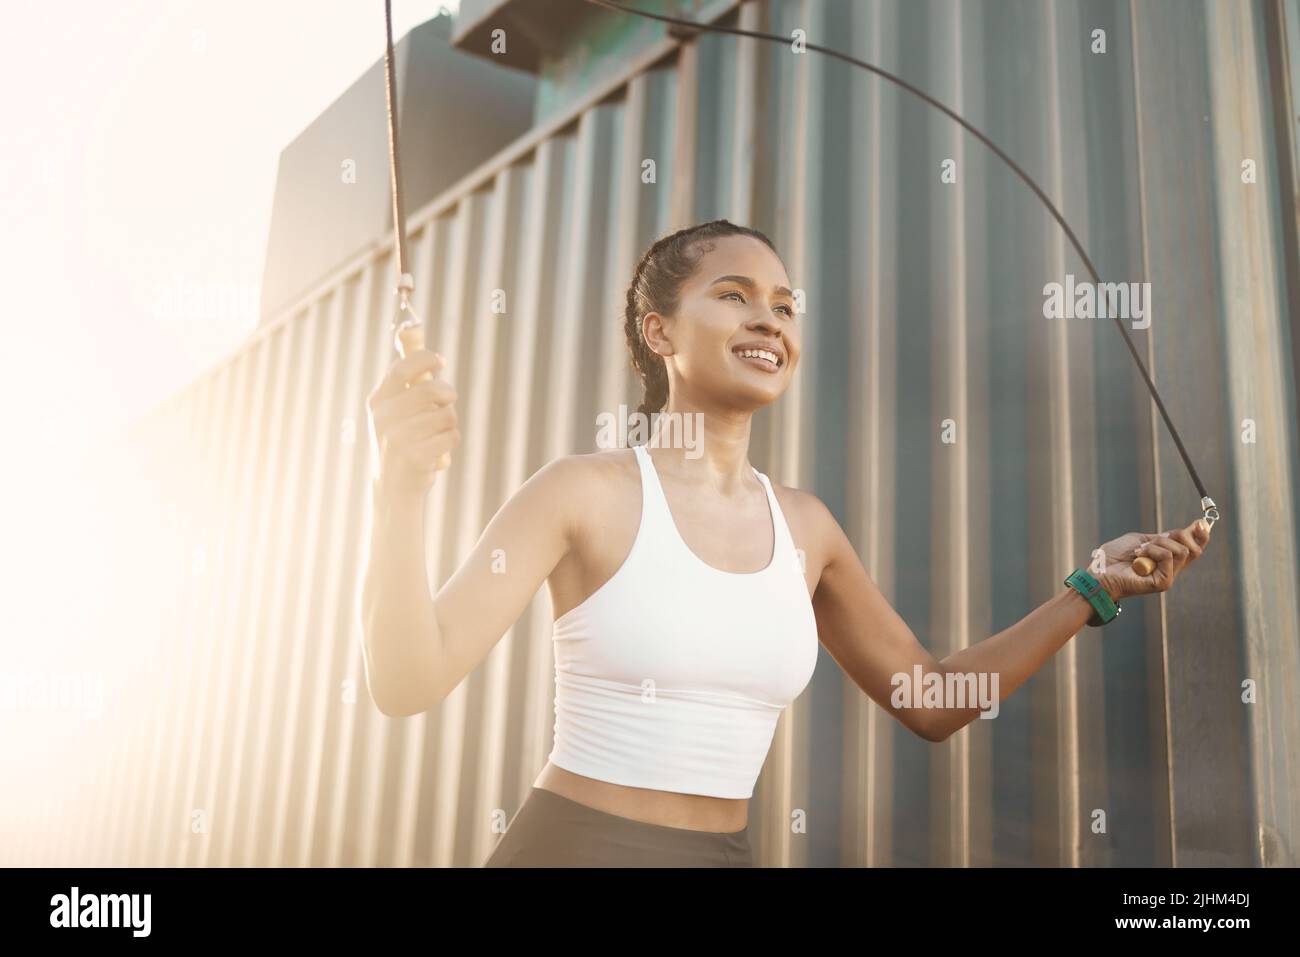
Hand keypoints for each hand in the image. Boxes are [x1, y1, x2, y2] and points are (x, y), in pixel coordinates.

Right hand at [366, 349, 459, 497]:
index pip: (402, 369)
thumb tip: (410, 327)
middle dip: (447, 393)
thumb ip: (405, 374)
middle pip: (431, 390)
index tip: (441, 361)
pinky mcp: (416, 458)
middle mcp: (384, 418)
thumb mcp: (393, 407)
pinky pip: (452, 436)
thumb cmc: (399, 440)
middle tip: (447, 401)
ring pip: (446, 415)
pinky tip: (438, 451)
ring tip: (436, 434)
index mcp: (377, 402)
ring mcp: (398, 439)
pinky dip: (451, 441)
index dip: (425, 360)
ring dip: (449, 423)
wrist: (393, 488)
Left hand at [1085, 518, 1211, 600]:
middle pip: (1194, 549)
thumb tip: (1185, 532)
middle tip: (1156, 538)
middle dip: (1180, 535)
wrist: (1099, 572)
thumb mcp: (1141, 540)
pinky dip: (1152, 550)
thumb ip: (1162, 538)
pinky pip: (1168, 557)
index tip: (1201, 522)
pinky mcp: (1163, 582)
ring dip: (1157, 544)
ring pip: (1181, 551)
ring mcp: (1168, 577)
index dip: (1201, 535)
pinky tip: (1138, 556)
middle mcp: (1172, 569)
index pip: (1194, 548)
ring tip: (1139, 551)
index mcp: (1168, 559)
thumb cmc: (1115, 557)